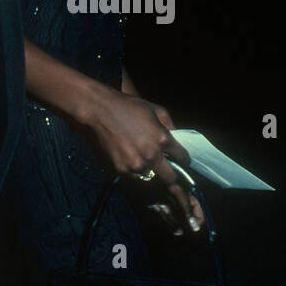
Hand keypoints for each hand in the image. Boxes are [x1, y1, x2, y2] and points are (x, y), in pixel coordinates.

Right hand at [87, 89, 204, 230]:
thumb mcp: (157, 110)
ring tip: (144, 158)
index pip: (183, 158)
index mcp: (163, 139)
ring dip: (152, 171)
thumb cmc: (130, 107)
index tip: (182, 161)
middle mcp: (152, 155)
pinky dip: (136, 170)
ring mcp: (136, 164)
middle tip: (172, 174)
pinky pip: (136, 176)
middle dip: (174, 177)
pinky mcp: (123, 169)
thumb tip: (178, 140)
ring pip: (152, 178)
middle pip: (171, 178)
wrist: (101, 110)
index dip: (184, 160)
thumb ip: (171, 126)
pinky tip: (131, 156)